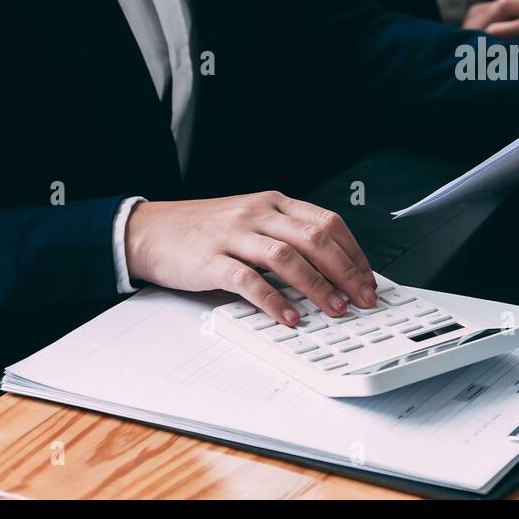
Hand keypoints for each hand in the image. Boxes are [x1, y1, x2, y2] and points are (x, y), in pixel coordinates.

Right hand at [125, 192, 377, 325]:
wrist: (149, 230)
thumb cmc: (204, 230)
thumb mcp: (252, 220)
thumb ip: (287, 236)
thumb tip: (331, 268)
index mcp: (274, 202)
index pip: (328, 223)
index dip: (354, 253)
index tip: (369, 279)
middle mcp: (258, 213)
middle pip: (315, 238)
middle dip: (346, 271)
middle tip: (363, 298)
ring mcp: (234, 235)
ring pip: (288, 257)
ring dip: (318, 286)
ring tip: (335, 309)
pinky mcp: (211, 260)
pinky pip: (249, 281)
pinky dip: (274, 301)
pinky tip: (290, 316)